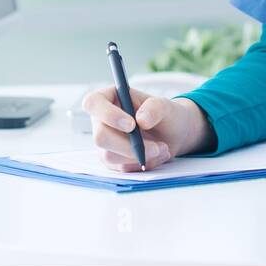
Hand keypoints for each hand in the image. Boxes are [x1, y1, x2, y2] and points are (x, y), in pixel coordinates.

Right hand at [82, 86, 213, 171]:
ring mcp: (105, 142)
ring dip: (139, 156)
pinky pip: (121, 168)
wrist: (172, 134)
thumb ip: (155, 107)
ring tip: (162, 148)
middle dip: (128, 146)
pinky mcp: (112, 160)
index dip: (108, 115)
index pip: (92, 103)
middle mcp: (102, 120)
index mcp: (109, 98)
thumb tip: (141, 120)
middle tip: (155, 147)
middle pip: (100, 137)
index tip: (131, 125)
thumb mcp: (166, 106)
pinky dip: (142, 164)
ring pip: (110, 156)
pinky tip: (157, 155)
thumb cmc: (165, 115)